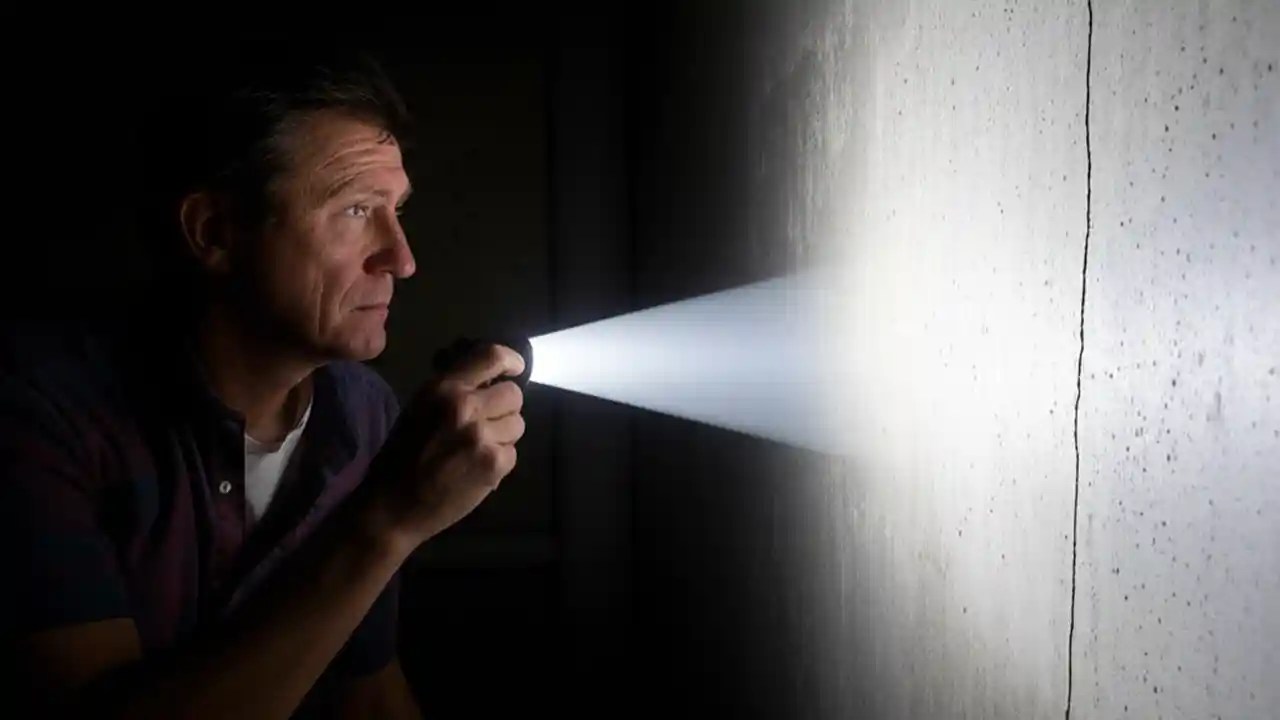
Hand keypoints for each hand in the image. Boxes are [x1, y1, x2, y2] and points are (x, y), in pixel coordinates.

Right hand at [365, 342, 526, 552]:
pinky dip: (499, 461)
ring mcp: (482, 435)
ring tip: (477, 449)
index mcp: (443, 388)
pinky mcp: (494, 463)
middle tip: (486, 424)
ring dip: (503, 435)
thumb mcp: (420, 408)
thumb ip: (454, 391)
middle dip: (505, 408)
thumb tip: (489, 380)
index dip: (511, 360)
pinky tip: (476, 469)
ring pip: (517, 424)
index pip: (491, 356)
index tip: (515, 368)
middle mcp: (465, 406)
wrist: (392, 505)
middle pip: (514, 394)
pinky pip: (512, 452)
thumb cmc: (403, 455)